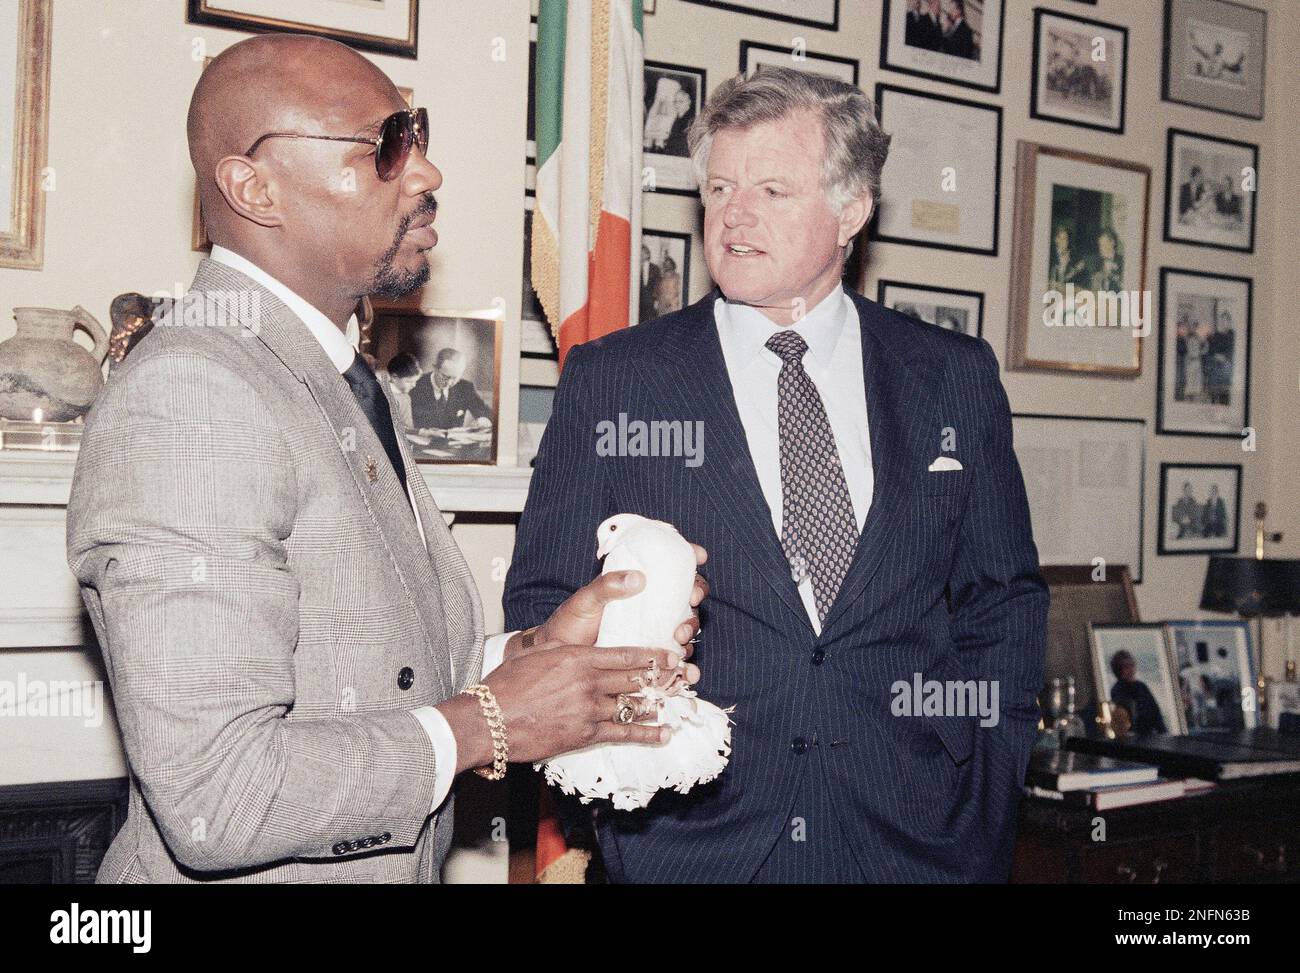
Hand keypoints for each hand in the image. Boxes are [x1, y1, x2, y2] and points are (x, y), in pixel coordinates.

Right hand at [478, 642, 700, 763]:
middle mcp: (588, 681)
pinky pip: (623, 733)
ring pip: (633, 705)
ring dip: (657, 704)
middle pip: (635, 678)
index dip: (653, 655)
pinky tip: (663, 733)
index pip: (626, 654)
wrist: (489, 720)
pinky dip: (646, 734)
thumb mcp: (536, 654)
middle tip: (683, 676)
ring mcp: (588, 709)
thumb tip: (576, 644)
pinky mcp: (584, 734)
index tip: (671, 655)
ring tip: (676, 703)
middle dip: (662, 678)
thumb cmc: (506, 685)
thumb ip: (562, 649)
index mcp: (578, 656)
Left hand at [514, 542, 708, 661]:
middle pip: (686, 595)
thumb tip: (637, 578)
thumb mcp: (585, 600)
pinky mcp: (651, 657)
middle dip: (696, 594)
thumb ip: (605, 586)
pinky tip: (684, 667)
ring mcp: (653, 631)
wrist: (561, 663)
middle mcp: (650, 606)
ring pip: (685, 625)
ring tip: (680, 637)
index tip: (698, 556)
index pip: (669, 566)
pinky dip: (684, 663)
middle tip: (691, 601)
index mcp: (637, 585)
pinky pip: (675, 658)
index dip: (689, 557)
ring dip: (691, 628)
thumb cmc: (570, 624)